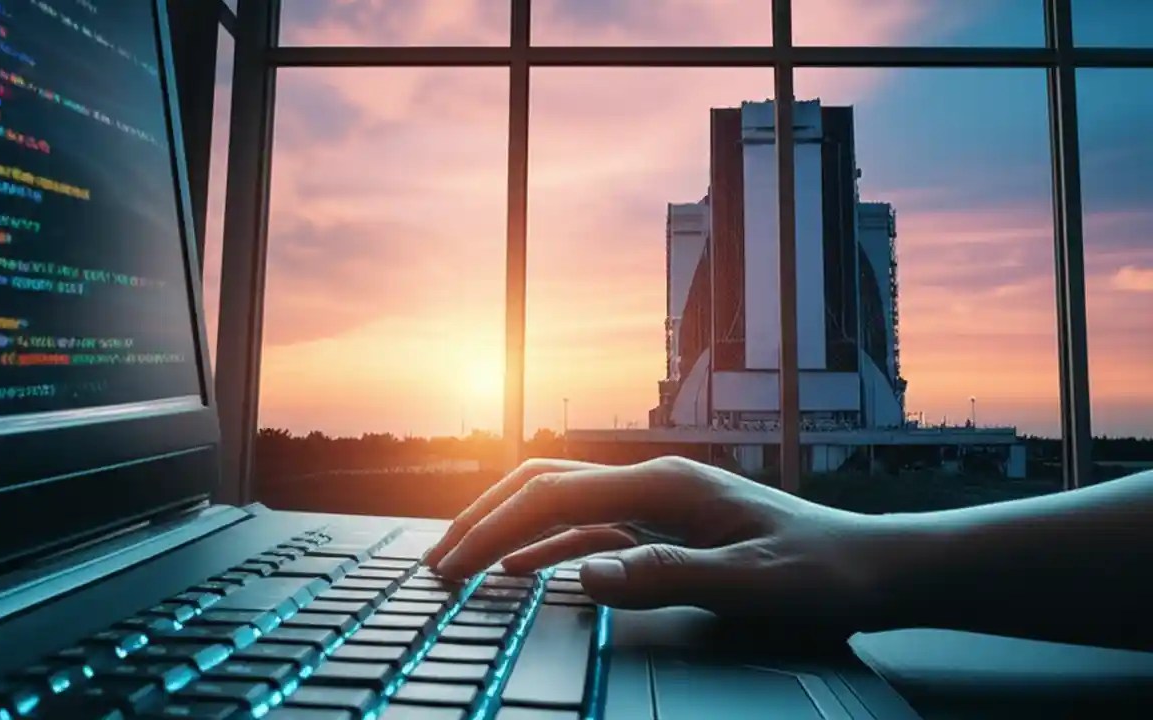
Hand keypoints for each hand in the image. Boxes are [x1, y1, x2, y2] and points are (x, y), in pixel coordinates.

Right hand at [424, 456, 893, 630]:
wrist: (874, 567)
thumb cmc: (825, 571)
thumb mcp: (753, 581)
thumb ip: (669, 576)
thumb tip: (585, 576)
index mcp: (667, 484)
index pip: (556, 496)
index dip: (495, 527)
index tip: (454, 562)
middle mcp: (654, 483)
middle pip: (546, 485)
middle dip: (486, 517)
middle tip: (439, 560)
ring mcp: (658, 505)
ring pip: (561, 505)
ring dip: (508, 531)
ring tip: (462, 563)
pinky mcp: (666, 530)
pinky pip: (589, 532)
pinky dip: (546, 547)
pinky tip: (521, 568)